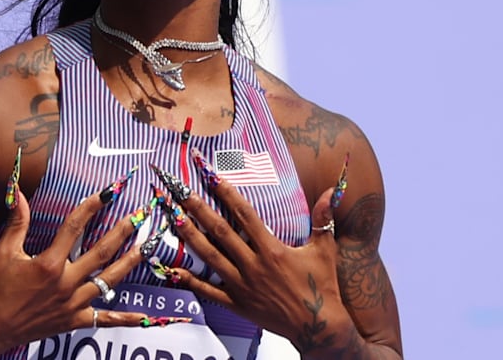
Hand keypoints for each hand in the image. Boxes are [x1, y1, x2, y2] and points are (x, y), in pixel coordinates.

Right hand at [0, 186, 151, 356]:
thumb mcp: (2, 252)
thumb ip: (17, 222)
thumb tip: (18, 191)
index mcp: (49, 263)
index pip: (74, 227)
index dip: (91, 206)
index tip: (107, 192)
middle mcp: (65, 282)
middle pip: (102, 252)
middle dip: (123, 231)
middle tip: (139, 216)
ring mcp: (73, 303)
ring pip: (109, 280)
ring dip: (130, 262)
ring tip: (147, 247)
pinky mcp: (74, 321)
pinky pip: (104, 319)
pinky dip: (124, 318)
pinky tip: (144, 315)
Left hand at [160, 174, 354, 353]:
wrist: (319, 326)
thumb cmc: (322, 286)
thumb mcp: (325, 249)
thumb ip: (323, 218)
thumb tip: (330, 190)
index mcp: (272, 249)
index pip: (244, 214)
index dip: (227, 193)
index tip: (211, 176)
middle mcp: (253, 265)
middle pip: (220, 231)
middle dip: (198, 208)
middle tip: (180, 190)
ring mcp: (242, 286)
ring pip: (210, 257)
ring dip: (190, 237)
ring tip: (174, 218)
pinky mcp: (237, 304)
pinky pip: (209, 292)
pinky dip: (190, 281)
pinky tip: (172, 269)